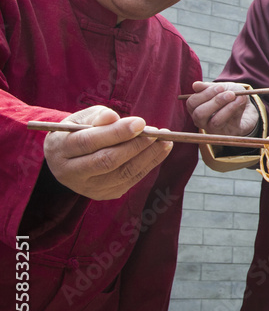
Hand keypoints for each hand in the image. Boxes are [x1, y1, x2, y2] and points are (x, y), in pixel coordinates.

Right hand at [43, 106, 172, 199]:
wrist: (67, 157)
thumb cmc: (78, 131)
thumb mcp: (80, 119)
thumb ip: (96, 116)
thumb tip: (113, 116)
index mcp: (60, 149)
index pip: (89, 141)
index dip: (117, 132)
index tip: (141, 123)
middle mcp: (70, 172)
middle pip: (107, 161)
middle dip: (136, 146)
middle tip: (158, 133)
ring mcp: (87, 187)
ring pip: (122, 174)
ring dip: (148, 157)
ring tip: (166, 141)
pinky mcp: (104, 194)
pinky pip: (130, 180)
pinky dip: (148, 165)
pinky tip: (161, 151)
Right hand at [184, 81, 258, 135]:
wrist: (247, 110)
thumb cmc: (231, 98)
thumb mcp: (222, 88)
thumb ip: (209, 87)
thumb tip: (195, 85)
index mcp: (196, 108)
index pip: (192, 103)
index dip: (205, 94)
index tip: (220, 87)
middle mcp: (201, 121)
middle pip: (199, 114)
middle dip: (215, 101)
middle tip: (229, 93)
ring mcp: (212, 129)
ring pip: (214, 121)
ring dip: (225, 107)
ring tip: (234, 96)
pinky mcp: (225, 134)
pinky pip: (227, 125)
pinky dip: (233, 110)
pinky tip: (239, 101)